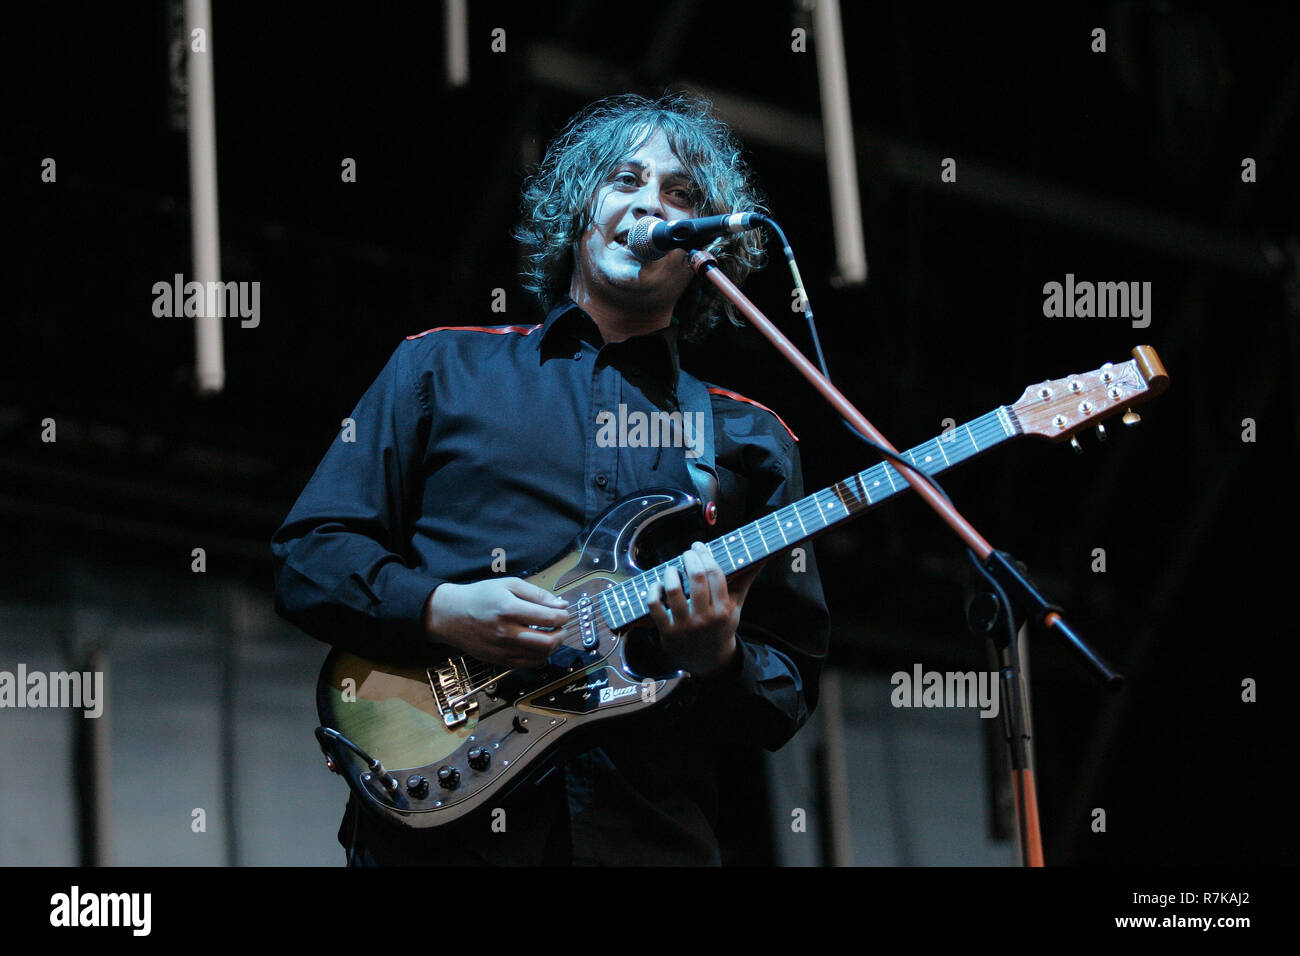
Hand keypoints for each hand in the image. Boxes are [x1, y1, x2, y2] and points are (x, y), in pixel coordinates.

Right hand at [423, 578, 568, 667]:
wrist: (451, 615)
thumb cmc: (480, 596)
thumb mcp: (508, 585)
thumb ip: (537, 594)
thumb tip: (560, 604)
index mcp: (509, 609)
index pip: (549, 618)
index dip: (563, 616)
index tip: (563, 612)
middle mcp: (506, 632)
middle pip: (547, 642)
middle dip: (561, 634)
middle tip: (561, 627)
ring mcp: (502, 649)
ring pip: (540, 656)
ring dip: (552, 647)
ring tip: (551, 635)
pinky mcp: (499, 660)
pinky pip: (527, 664)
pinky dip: (539, 657)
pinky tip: (538, 646)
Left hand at [648, 541, 763, 678]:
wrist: (709, 660)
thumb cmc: (722, 627)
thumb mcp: (736, 607)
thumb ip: (745, 581)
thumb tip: (762, 558)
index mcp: (723, 610)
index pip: (715, 574)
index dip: (705, 555)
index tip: (698, 546)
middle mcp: (705, 618)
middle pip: (696, 578)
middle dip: (689, 559)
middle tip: (687, 553)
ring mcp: (685, 626)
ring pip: (673, 590)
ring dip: (670, 573)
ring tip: (672, 569)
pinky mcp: (667, 632)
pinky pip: (655, 606)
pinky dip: (653, 591)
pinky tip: (658, 585)